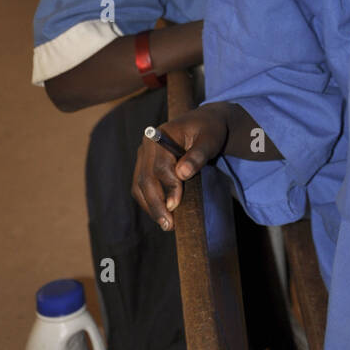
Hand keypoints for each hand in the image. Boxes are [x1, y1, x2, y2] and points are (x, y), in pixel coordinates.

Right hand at [131, 105, 228, 230]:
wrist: (204, 124)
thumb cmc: (209, 130)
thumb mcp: (209, 140)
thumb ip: (198, 155)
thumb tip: (182, 173)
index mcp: (160, 135)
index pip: (160, 166)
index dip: (168, 186)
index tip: (176, 205)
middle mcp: (147, 146)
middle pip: (145, 179)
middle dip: (156, 204)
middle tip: (169, 225)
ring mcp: (144, 157)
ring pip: (140, 187)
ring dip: (151, 207)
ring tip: (166, 225)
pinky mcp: (145, 167)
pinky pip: (141, 189)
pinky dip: (149, 203)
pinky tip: (162, 215)